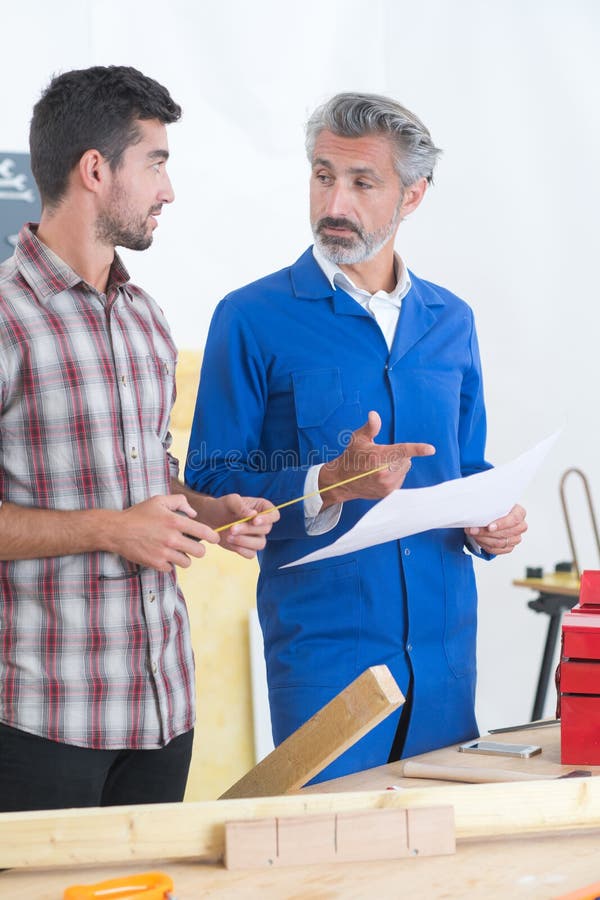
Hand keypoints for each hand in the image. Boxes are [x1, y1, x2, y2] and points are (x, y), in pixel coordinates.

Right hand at [106, 493, 218, 572]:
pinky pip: (172, 568)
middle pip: (200, 552)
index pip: (203, 532)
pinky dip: (170, 564)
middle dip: (199, 549)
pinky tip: (163, 555)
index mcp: (175, 522)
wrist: (117, 530)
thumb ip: (180, 502)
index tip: (215, 538)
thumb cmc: (139, 514)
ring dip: (184, 557)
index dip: (213, 536)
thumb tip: (194, 513)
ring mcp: (164, 553)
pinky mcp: (156, 563)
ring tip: (176, 551)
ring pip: (187, 562)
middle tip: (192, 546)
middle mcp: (171, 539)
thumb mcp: (159, 500)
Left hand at [200, 494, 279, 558]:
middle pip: (266, 529)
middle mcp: (262, 523)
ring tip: (229, 536)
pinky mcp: (248, 547)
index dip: (267, 519)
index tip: (254, 521)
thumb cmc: (222, 506)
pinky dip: (242, 550)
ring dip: (245, 541)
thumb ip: (240, 505)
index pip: (274, 515)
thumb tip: (253, 514)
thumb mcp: (229, 501)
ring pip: (260, 544)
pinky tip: (231, 543)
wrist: (210, 519)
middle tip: (232, 528)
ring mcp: (256, 536)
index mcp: (262, 508)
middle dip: (248, 530)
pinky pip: (251, 554)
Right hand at [319, 410, 434, 507]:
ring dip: (398, 465)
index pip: (402, 450)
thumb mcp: (358, 439)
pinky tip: (382, 475)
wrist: (342, 481)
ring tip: (380, 466)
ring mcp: (386, 484)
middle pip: (406, 459)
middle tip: (382, 455)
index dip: (418, 449)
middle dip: (399, 455)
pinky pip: (401, 479)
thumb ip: (370, 427)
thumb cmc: (351, 457)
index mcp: (378, 456)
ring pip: (405, 469)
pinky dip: (395, 475)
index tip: (431, 450)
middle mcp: (383, 472)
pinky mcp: (387, 492)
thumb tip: (374, 414)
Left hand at [465, 503, 527, 554]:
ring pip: (501, 543)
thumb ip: (488, 508)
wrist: (491, 517)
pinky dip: (485, 545)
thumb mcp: (492, 504)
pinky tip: (479, 539)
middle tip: (474, 530)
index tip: (489, 527)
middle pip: (507, 533)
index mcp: (519, 512)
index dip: (502, 524)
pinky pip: (497, 550)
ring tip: (474, 533)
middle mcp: (520, 526)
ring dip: (484, 539)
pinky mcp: (509, 547)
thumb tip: (477, 514)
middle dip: (487, 533)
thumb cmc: (494, 509)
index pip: (515, 519)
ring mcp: (516, 538)